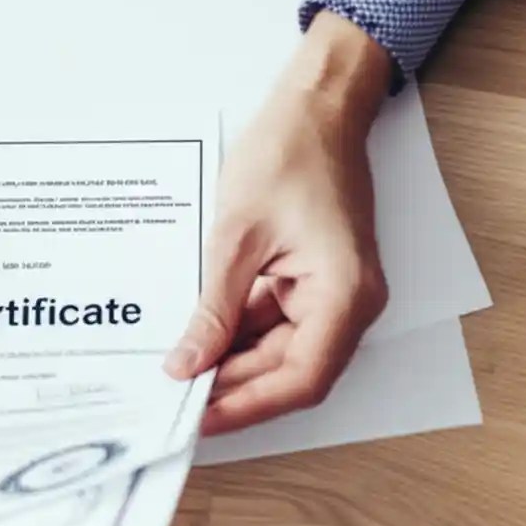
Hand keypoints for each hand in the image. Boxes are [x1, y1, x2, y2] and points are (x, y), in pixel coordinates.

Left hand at [163, 11, 391, 435]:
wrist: (316, 105)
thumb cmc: (290, 151)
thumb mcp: (236, 236)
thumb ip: (214, 308)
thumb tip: (188, 363)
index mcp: (345, 292)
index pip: (300, 377)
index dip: (248, 405)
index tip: (201, 419)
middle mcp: (350, 302)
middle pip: (290, 370)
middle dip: (233, 387)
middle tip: (175, 400)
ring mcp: (333, 292)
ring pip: (280, 350)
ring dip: (232, 362)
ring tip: (178, 372)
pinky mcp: (313, 280)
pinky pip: (275, 321)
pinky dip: (238, 332)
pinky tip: (198, 337)